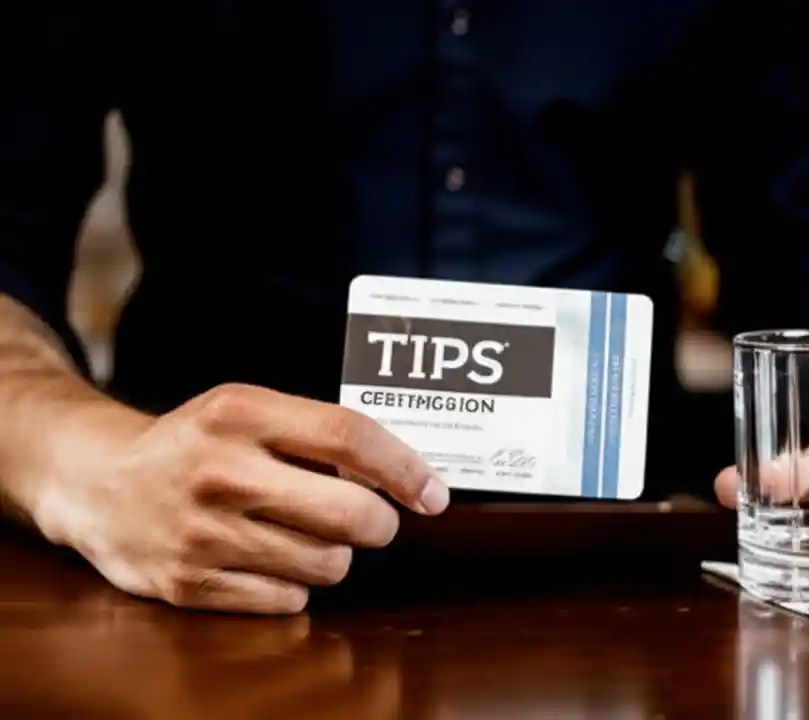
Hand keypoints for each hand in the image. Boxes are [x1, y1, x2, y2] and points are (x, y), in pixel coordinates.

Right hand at [35, 383, 448, 613]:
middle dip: (379, 524)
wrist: (96, 482)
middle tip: (372, 520)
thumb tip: (407, 473)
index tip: (433, 493)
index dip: (405, 469)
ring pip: (328, 565)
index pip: (349, 437)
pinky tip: (266, 559)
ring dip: (333, 555)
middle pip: (352, 514)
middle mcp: (220, 472)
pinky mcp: (189, 584)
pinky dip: (292, 585)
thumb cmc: (194, 444)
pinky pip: (288, 600)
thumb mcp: (246, 409)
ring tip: (301, 533)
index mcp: (239, 412)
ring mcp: (202, 533)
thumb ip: (317, 431)